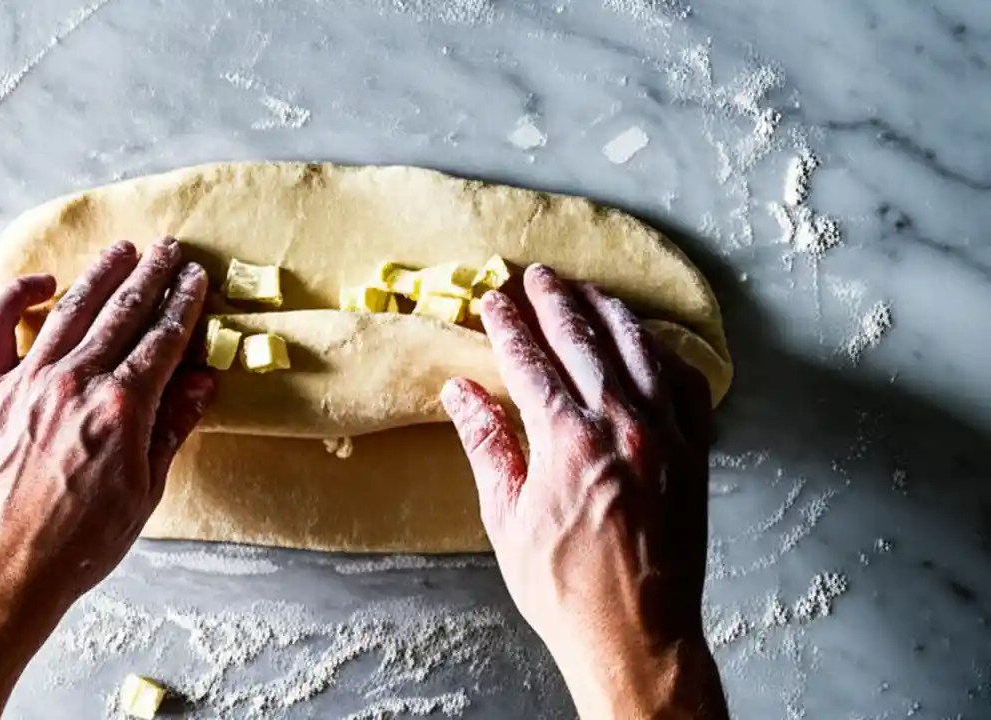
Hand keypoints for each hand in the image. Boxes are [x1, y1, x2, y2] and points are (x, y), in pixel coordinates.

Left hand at [0, 237, 212, 610]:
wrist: (5, 568)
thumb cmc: (80, 542)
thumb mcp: (145, 491)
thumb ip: (172, 428)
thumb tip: (202, 382)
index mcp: (121, 407)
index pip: (163, 340)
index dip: (184, 304)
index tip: (196, 279)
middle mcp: (74, 382)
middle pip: (122, 312)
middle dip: (151, 275)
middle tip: (170, 249)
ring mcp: (26, 382)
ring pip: (69, 310)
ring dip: (100, 274)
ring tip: (122, 250)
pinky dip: (15, 298)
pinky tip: (42, 283)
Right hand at [442, 264, 724, 718]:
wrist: (637, 633)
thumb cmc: (564, 587)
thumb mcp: (506, 519)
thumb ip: (487, 445)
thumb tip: (461, 392)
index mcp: (567, 441)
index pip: (531, 360)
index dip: (508, 324)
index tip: (493, 299)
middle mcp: (622, 426)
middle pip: (584, 340)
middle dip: (555, 301)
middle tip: (536, 275)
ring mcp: (666, 435)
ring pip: (638, 350)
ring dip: (608, 313)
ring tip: (586, 290)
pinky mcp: (695, 452)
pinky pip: (685, 384)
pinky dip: (663, 353)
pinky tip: (647, 341)